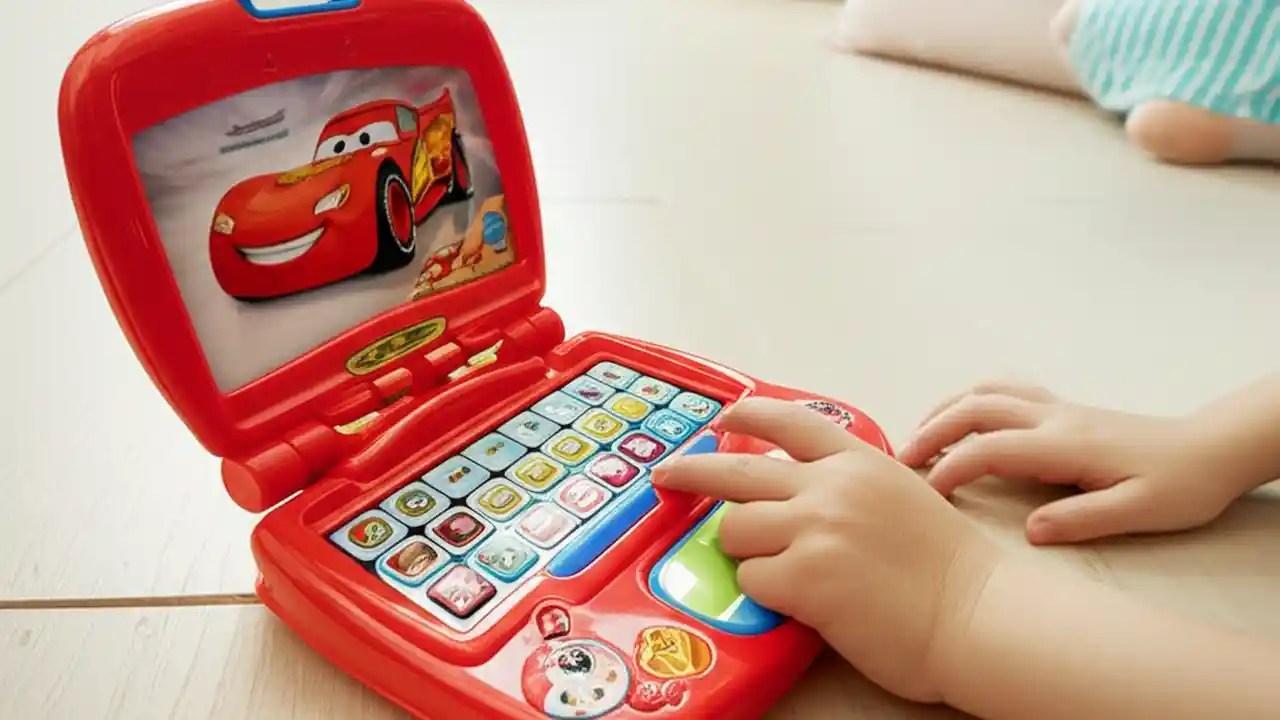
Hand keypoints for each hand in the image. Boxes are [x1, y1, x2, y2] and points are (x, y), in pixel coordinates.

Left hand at [652, 398, 1002, 703]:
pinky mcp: (805, 576)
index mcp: (859, 462)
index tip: (722, 419)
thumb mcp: (902, 496)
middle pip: (737, 471)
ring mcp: (815, 529)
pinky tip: (799, 600)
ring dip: (748, 552)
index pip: (791, 423)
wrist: (977, 615)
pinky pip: (752, 578)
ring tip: (784, 570)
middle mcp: (831, 486)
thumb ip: (850, 486)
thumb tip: (798, 494)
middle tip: (667, 474)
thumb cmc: (948, 570)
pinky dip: (765, 591)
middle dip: (691, 471)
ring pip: (737, 529)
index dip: (748, 416)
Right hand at [899, 380, 1244, 544]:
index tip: (926, 495)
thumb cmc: (1179, 485)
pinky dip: (972, 397)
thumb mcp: (1138, 513)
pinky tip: (963, 417)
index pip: (990, 450)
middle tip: (900, 459)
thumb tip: (1030, 532)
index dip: (950, 470)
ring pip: (987, 392)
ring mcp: (1058, 408)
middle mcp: (1054, 417)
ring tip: (918, 435)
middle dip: (931, 431)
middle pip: (975, 409)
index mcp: (1066, 445)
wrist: (1210, 450)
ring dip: (946, 409)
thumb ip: (1082, 520)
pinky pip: (1005, 389)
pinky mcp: (1063, 408)